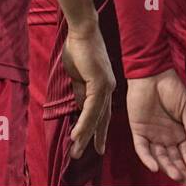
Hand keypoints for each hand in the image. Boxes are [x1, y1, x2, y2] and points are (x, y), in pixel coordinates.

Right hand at [61, 23, 114, 158]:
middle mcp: (109, 88)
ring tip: (76, 150)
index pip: (102, 113)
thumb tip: (80, 107)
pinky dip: (84, 122)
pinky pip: (91, 108)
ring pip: (96, 117)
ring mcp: (106, 86)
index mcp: (105, 86)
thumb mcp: (78, 76)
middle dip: (93, 138)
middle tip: (85, 154)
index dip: (98, 130)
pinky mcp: (100, 83)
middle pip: (101, 119)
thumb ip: (80, 92)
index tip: (95, 145)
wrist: (82, 31)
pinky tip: (77, 134)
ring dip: (85, 135)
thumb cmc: (78, 48)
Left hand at [126, 70, 185, 185]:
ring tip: (176, 176)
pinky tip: (155, 167)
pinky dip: (147, 158)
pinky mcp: (138, 130)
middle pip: (175, 159)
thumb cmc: (173, 88)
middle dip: (182, 171)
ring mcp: (153, 135)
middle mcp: (167, 137)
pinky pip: (142, 148)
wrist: (153, 74)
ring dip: (168, 167)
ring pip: (160, 157)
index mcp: (181, 132)